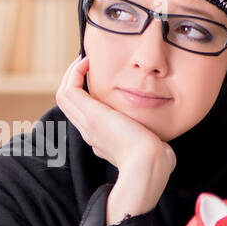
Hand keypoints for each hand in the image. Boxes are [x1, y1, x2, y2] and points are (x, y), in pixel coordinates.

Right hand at [56, 54, 174, 175]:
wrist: (149, 165)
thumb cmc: (156, 159)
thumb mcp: (151, 145)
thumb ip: (151, 141)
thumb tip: (162, 143)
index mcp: (102, 139)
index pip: (84, 113)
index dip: (87, 93)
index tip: (99, 77)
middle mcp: (90, 132)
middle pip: (69, 103)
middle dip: (75, 80)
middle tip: (87, 63)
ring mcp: (88, 124)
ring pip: (64, 96)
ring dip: (71, 74)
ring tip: (84, 60)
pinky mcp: (91, 116)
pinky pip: (69, 90)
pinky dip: (74, 73)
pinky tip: (87, 62)